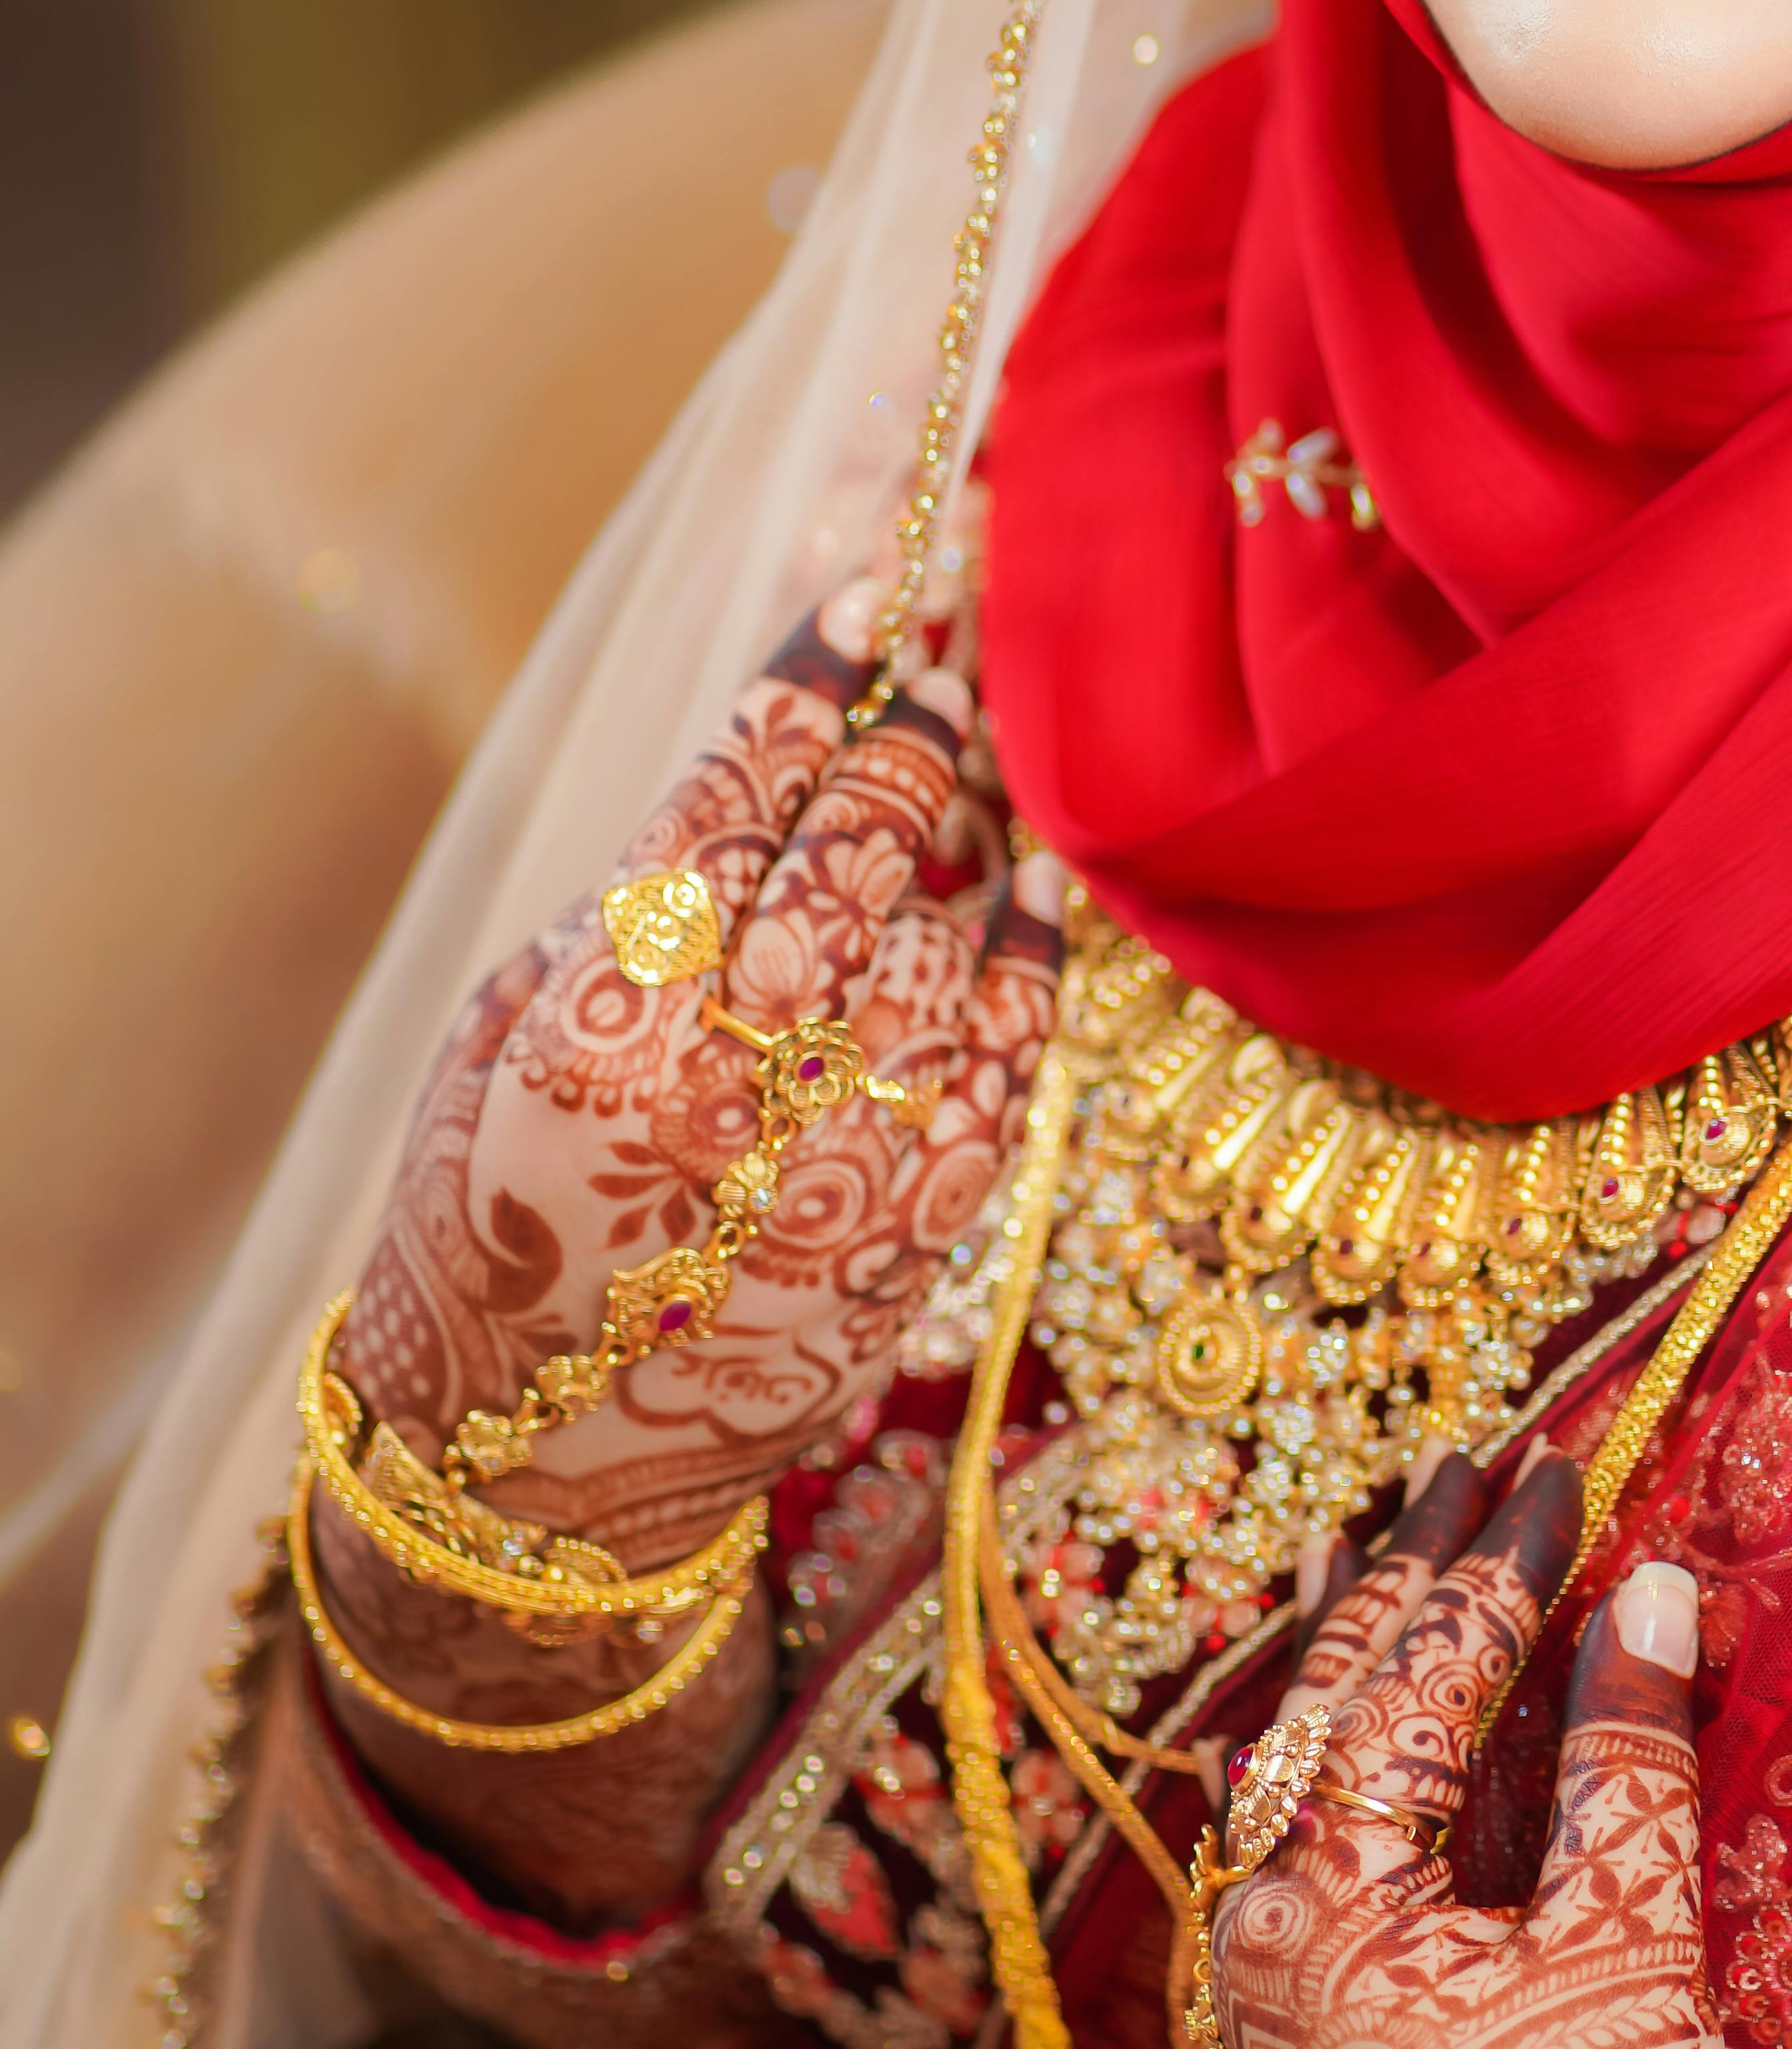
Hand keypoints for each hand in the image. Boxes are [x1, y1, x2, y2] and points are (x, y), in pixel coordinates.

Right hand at [343, 582, 1057, 1556]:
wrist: (545, 1452)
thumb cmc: (501, 1212)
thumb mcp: (514, 1031)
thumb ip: (635, 898)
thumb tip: (764, 751)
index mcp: (616, 1011)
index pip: (739, 792)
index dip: (807, 679)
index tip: (857, 596)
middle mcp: (747, 1069)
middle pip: (864, 840)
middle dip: (909, 720)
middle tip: (939, 642)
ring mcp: (857, 1140)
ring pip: (953, 920)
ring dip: (974, 810)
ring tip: (976, 736)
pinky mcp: (933, 1208)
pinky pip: (1015, 1036)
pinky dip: (1033, 940)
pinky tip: (1033, 873)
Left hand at [1203, 1448, 1731, 2048]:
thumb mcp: (1625, 1934)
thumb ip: (1626, 1757)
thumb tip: (1648, 1591)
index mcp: (1315, 1905)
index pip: (1409, 1687)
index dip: (1493, 1573)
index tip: (1558, 1475)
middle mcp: (1256, 1942)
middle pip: (1324, 1715)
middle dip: (1402, 1586)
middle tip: (1462, 1470)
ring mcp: (1267, 1998)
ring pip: (1297, 1784)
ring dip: (1352, 1667)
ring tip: (1382, 1550)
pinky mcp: (1305, 2042)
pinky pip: (1302, 1864)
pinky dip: (1341, 1775)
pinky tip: (1350, 1726)